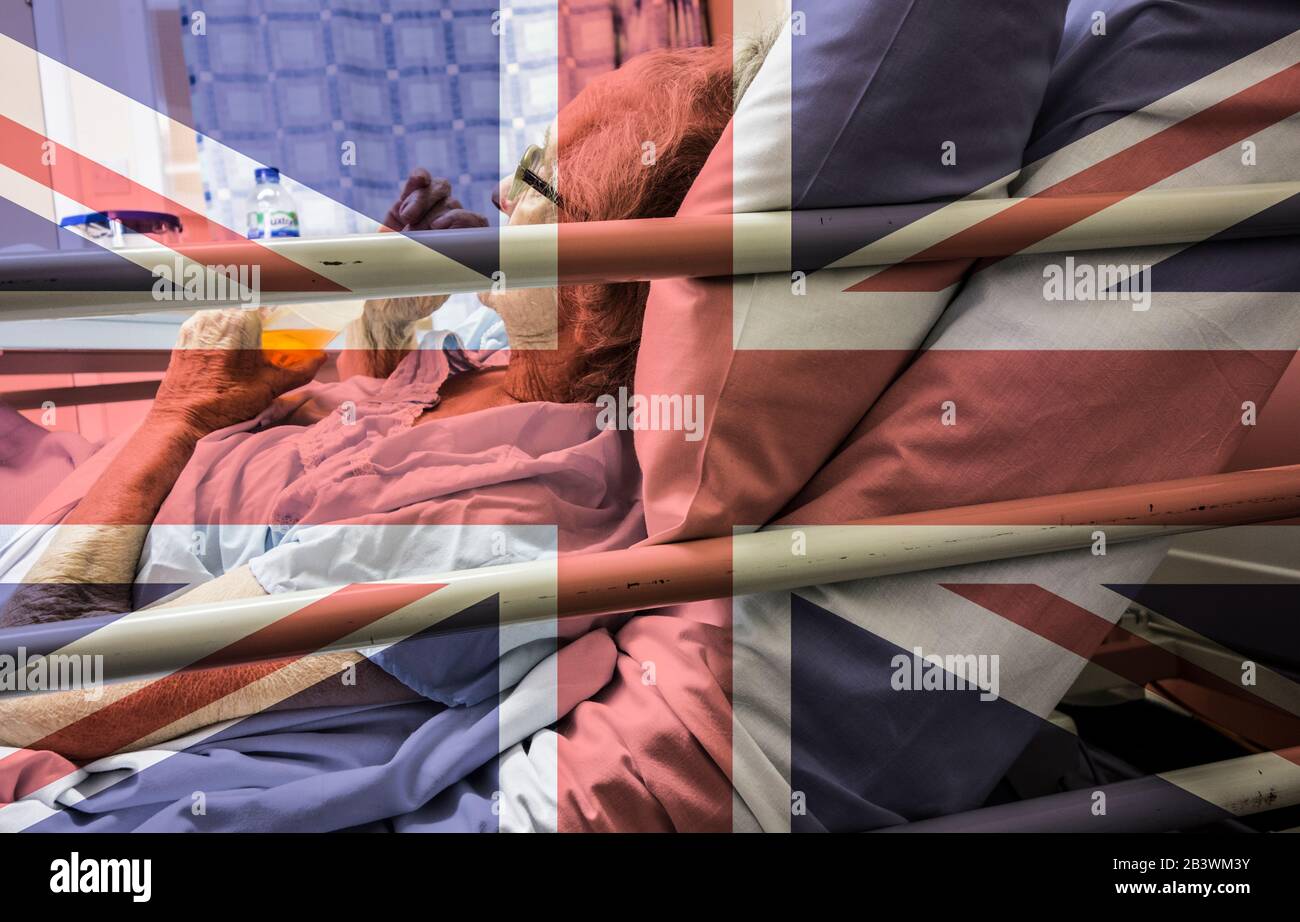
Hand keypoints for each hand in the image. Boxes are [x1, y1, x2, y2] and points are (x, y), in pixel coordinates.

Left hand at [151, 309, 324, 435]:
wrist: (182, 420)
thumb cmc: (224, 405)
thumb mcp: (270, 388)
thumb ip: (300, 370)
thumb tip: (320, 359)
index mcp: (240, 322)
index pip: (267, 306)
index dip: (279, 314)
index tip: (286, 323)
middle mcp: (216, 317)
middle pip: (246, 310)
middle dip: (259, 324)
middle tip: (268, 342)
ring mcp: (197, 325)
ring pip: (227, 317)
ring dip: (239, 329)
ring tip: (246, 351)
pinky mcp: (184, 336)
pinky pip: (209, 327)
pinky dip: (221, 335)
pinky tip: (226, 355)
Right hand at [363, 171, 492, 339]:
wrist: (386, 297)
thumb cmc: (414, 297)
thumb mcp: (434, 290)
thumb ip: (444, 271)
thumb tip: (456, 256)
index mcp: (464, 246)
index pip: (476, 223)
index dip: (461, 219)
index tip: (438, 229)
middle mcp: (449, 227)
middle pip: (453, 203)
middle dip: (434, 211)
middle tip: (414, 228)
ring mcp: (427, 214)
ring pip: (438, 190)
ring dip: (422, 199)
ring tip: (406, 218)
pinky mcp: (405, 205)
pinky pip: (419, 183)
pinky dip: (419, 178)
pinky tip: (418, 180)